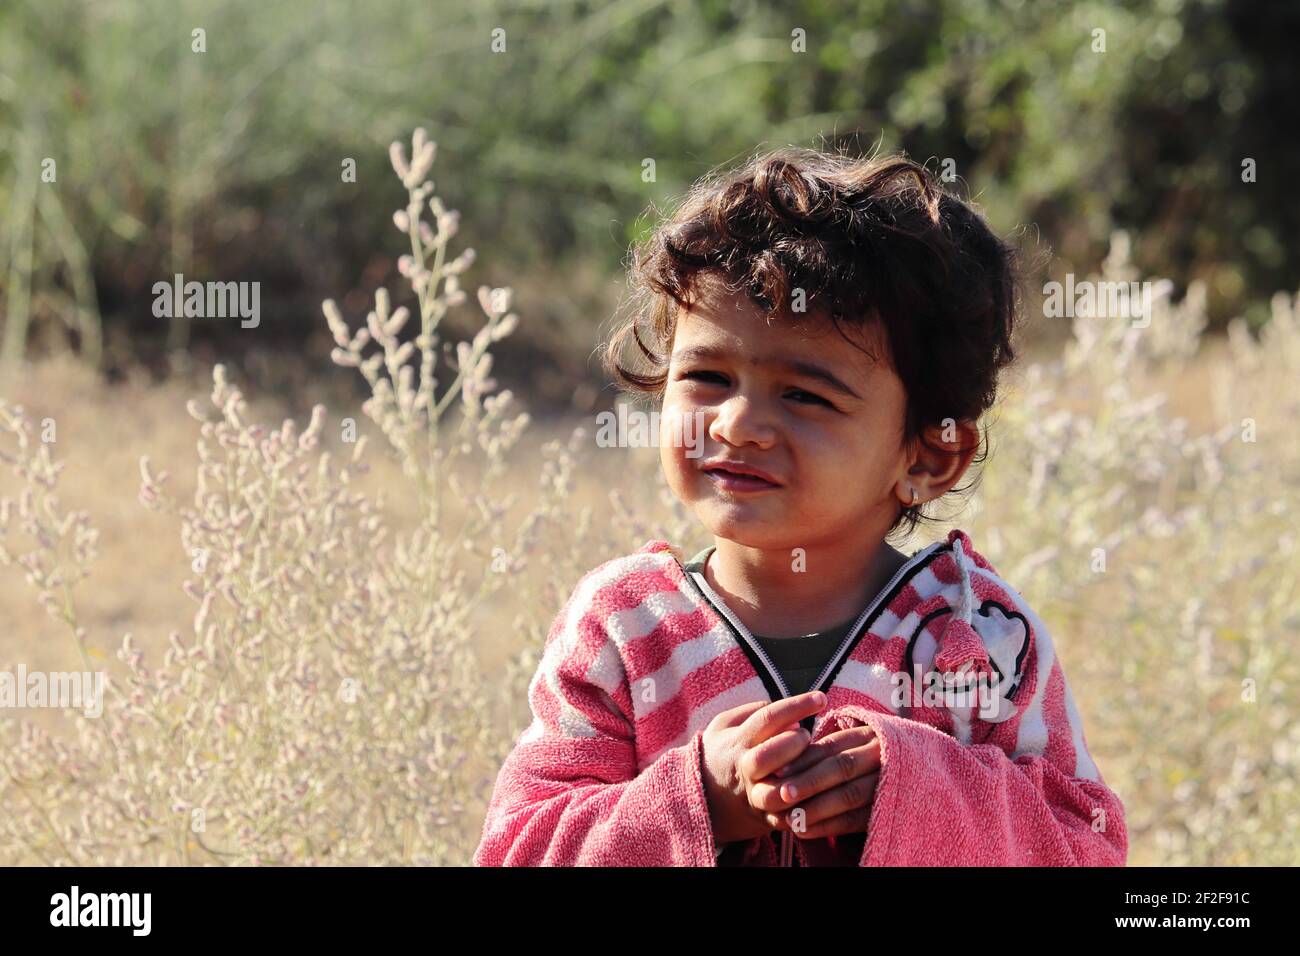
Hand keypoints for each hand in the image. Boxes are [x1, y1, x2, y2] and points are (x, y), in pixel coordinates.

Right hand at [700, 691, 827, 846]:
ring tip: (812, 767)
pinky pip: (785, 820)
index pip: (767, 719)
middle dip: (793, 743)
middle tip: (807, 735)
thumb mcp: (723, 725)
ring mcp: (752, 796)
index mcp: (737, 742)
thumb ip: (751, 712)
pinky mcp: (762, 820)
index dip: (796, 706)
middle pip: (767, 756)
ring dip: (799, 780)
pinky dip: (804, 810)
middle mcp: (744, 769)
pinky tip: (821, 794)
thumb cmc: (719, 754)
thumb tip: (789, 715)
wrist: (699, 798)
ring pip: (776, 794)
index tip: (821, 698)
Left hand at [764, 723, 880, 840]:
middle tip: (782, 794)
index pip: (831, 746)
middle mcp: (881, 755)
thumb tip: (777, 768)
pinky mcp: (888, 810)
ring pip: (850, 794)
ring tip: (790, 817)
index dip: (803, 759)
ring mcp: (888, 782)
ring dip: (816, 807)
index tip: (777, 772)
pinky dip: (828, 826)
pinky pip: (856, 820)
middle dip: (809, 782)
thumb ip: (818, 754)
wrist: (906, 778)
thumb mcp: (848, 749)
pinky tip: (805, 831)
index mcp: (868, 735)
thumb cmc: (862, 762)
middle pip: (841, 767)